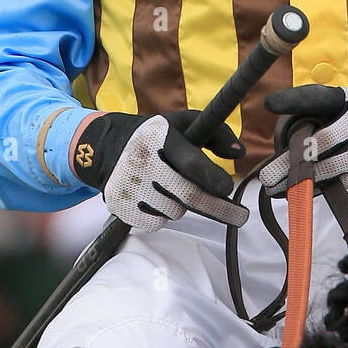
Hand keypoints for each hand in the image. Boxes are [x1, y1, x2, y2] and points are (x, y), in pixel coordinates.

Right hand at [71, 110, 247, 230]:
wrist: (106, 146)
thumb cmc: (157, 136)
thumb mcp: (184, 123)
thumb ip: (217, 134)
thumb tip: (241, 152)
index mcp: (159, 136)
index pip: (191, 163)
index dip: (213, 179)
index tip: (228, 189)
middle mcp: (141, 161)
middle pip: (187, 195)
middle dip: (217, 208)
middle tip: (239, 217)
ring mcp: (128, 185)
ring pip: (174, 211)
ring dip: (184, 206)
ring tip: (175, 190)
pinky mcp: (118, 204)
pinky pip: (155, 224)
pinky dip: (164, 217)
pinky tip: (158, 199)